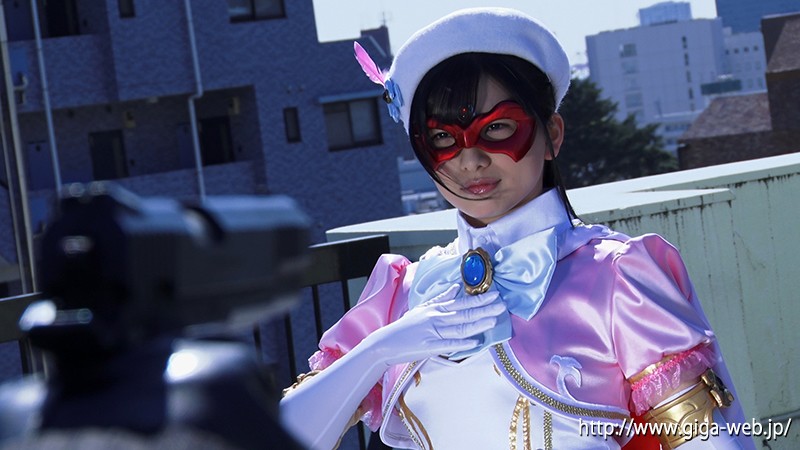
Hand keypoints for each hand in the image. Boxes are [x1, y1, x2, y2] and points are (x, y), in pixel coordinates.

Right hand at [363, 284, 505, 365]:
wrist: (386, 343)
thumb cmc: (405, 327)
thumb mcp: (422, 308)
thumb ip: (440, 298)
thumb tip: (456, 288)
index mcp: (435, 309)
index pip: (462, 302)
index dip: (480, 299)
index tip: (495, 295)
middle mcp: (436, 318)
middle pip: (464, 313)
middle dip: (484, 309)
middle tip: (502, 305)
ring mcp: (433, 333)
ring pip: (460, 328)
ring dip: (477, 324)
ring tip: (493, 320)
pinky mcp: (429, 347)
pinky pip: (449, 345)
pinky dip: (462, 343)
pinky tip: (476, 341)